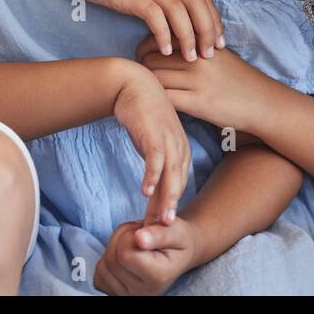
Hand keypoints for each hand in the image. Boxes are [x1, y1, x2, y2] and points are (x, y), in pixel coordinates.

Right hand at [60, 0, 223, 62]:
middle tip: (209, 55)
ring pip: (179, 10)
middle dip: (208, 31)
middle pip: (197, 4)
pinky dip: (163, 34)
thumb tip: (173, 22)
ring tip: (190, 57)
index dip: (214, 21)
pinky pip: (154, 15)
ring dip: (188, 36)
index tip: (218, 44)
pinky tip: (164, 50)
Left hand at [93, 217, 198, 294]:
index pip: (125, 254)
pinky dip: (107, 262)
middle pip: (111, 259)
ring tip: (134, 245)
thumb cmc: (177, 240)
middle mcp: (143, 293)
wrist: (179, 255)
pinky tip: (125, 258)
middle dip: (121, 239)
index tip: (145, 231)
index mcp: (158, 276)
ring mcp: (128, 297)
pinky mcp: (117, 295)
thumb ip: (158, 234)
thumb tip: (139, 238)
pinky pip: (99, 275)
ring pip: (103, 267)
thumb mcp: (176, 230)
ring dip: (114, 248)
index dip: (129, 235)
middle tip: (139, 235)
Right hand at [111, 63, 191, 224]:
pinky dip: (152, 175)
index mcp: (181, 147)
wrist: (132, 84)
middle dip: (172, 206)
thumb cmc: (142, 112)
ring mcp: (168, 139)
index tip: (165, 221)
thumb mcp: (153, 138)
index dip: (173, 201)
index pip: (180, 181)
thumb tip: (154, 179)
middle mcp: (179, 145)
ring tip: (161, 218)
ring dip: (166, 197)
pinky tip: (145, 191)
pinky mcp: (154, 133)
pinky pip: (154, 159)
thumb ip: (157, 158)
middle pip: (179, 182)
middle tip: (167, 228)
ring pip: (170, 174)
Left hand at [137, 36, 276, 135]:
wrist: (263, 102)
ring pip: (155, 77)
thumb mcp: (219, 55)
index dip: (146, 46)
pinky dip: (157, 101)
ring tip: (149, 91)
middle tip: (142, 76)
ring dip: (147, 85)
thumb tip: (166, 45)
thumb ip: (195, 47)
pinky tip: (160, 105)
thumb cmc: (240, 80)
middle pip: (152, 56)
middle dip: (142, 66)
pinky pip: (165, 98)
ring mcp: (198, 81)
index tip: (145, 56)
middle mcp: (199, 58)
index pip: (161, 36)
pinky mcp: (199, 103)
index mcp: (202, 42)